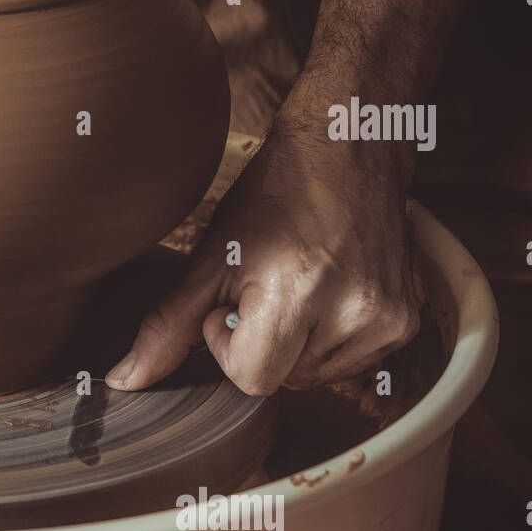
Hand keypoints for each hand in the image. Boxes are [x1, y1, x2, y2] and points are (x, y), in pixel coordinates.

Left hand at [106, 123, 419, 395]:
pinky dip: (329, 340)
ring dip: (296, 343)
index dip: (229, 347)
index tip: (232, 302)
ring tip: (300, 284)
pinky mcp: (406, 323)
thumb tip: (126, 380)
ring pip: (315, 376)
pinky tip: (329, 291)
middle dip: (261, 344)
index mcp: (298, 292)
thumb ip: (167, 327)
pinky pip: (349, 364)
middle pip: (282, 381)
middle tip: (266, 287)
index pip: (252, 379)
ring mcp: (387, 319)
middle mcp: (353, 311)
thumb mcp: (210, 260)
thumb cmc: (273, 198)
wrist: (347, 150)